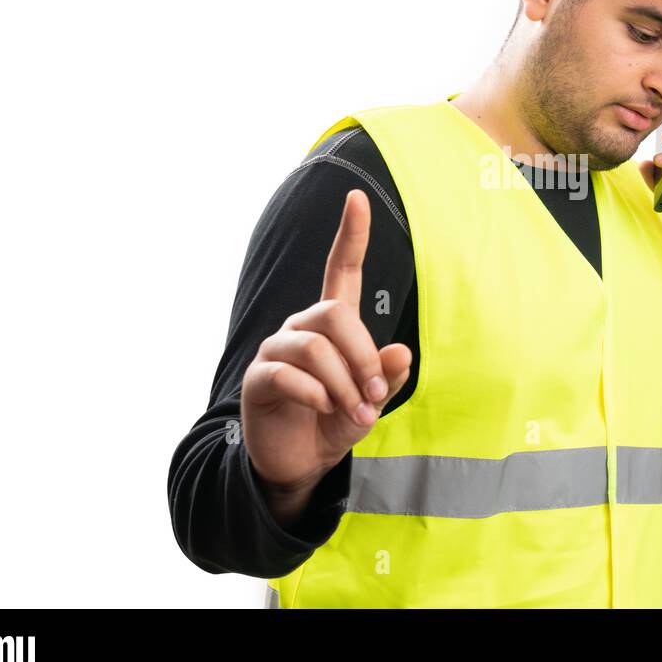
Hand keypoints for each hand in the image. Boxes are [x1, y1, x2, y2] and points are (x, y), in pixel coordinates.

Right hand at [240, 188, 412, 512]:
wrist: (298, 463)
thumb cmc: (335, 422)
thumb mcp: (371, 401)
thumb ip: (385, 377)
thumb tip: (401, 352)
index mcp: (332, 324)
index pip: (340, 269)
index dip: (350, 234)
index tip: (357, 198)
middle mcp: (302, 327)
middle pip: (335, 314)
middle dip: (363, 356)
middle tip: (373, 395)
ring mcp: (277, 350)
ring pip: (316, 347)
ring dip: (344, 384)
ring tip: (353, 411)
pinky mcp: (260, 378)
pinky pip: (289, 374)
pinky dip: (316, 394)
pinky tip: (324, 410)